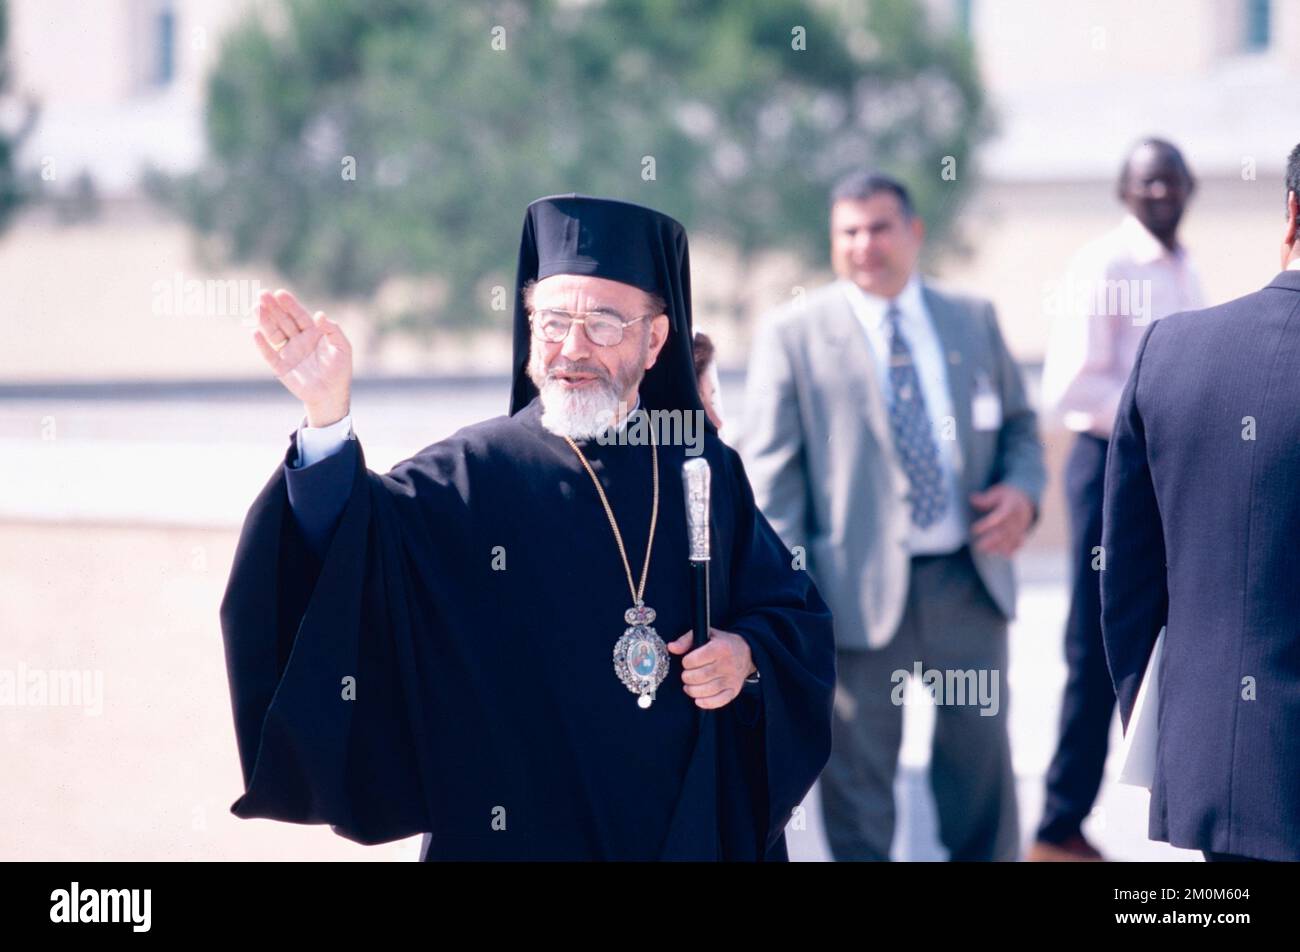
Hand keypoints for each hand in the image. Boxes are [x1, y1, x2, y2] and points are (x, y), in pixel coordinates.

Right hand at [252, 288, 352, 426]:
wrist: (331, 395)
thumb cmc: (340, 370)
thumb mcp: (343, 348)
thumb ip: (333, 330)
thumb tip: (319, 314)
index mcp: (312, 333)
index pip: (299, 315)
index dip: (290, 304)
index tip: (280, 293)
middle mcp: (298, 339)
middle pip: (283, 320)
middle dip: (273, 307)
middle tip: (262, 294)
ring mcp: (288, 352)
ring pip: (274, 333)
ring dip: (264, 320)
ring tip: (256, 307)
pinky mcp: (280, 366)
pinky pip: (269, 354)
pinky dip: (262, 344)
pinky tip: (255, 333)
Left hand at [667, 627, 756, 709]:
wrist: (747, 652)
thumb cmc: (723, 643)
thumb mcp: (706, 634)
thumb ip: (686, 640)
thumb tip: (672, 647)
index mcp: (719, 648)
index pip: (694, 660)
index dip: (686, 662)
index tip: (687, 662)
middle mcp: (727, 664)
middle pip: (699, 676)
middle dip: (687, 677)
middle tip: (687, 675)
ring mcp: (731, 679)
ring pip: (707, 690)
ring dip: (692, 691)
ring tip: (689, 687)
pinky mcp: (734, 690)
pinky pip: (719, 701)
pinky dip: (706, 703)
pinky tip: (698, 699)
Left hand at [970, 484, 1034, 556]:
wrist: (1026, 500)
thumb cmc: (1007, 497)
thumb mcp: (998, 493)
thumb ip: (986, 498)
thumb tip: (972, 499)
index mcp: (1011, 505)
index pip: (999, 516)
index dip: (987, 524)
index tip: (974, 529)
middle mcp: (1018, 517)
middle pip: (1005, 530)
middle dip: (992, 540)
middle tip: (978, 546)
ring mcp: (1021, 526)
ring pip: (1011, 538)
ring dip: (999, 546)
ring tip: (986, 551)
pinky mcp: (1022, 533)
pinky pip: (1019, 542)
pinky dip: (1013, 549)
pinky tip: (1004, 555)